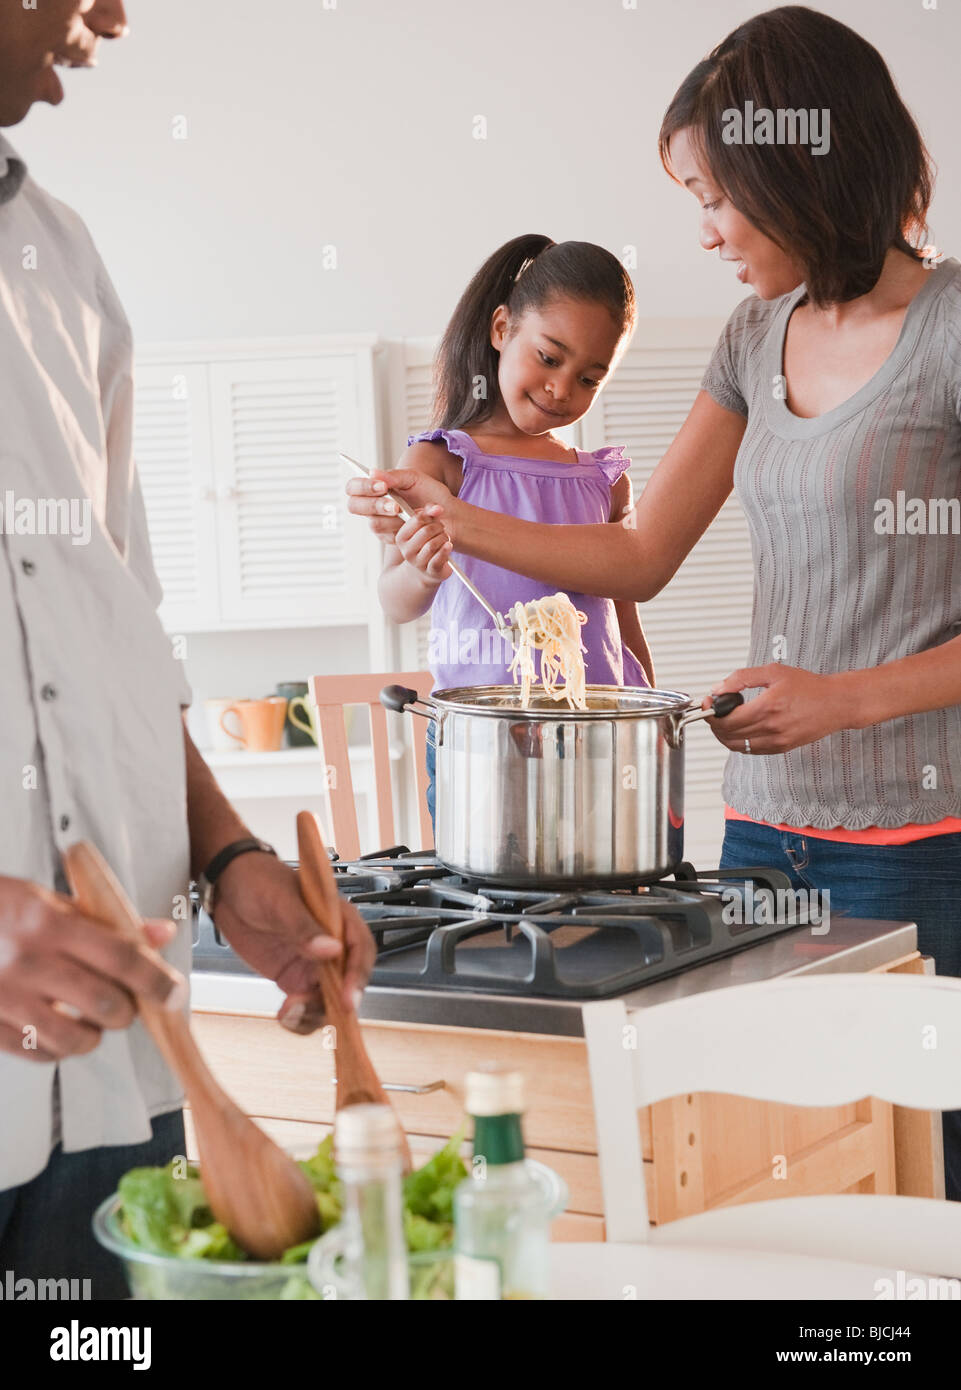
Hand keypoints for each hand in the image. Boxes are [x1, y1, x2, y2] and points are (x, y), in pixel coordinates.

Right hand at [0, 876, 186, 1063]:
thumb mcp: (49, 900)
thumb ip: (106, 920)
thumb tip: (160, 934)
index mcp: (47, 923)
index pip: (121, 958)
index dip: (156, 980)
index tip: (172, 993)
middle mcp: (26, 962)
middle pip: (105, 1004)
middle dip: (127, 1010)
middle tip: (126, 1003)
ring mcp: (3, 998)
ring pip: (74, 1039)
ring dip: (94, 1034)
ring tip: (91, 1018)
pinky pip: (39, 1053)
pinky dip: (58, 1047)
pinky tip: (56, 1027)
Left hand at [210, 853, 376, 1032]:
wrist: (226, 887)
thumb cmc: (258, 880)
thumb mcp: (280, 901)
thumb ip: (303, 926)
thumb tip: (330, 949)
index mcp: (336, 917)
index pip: (360, 948)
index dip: (357, 974)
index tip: (348, 997)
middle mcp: (330, 943)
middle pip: (348, 979)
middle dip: (337, 1002)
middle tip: (314, 1011)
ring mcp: (312, 962)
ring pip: (329, 997)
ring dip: (315, 1013)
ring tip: (290, 1014)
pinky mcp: (293, 977)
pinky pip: (306, 1003)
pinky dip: (300, 1016)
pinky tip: (285, 1016)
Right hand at [345, 469, 456, 542]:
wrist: (448, 513)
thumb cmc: (429, 493)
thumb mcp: (415, 479)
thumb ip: (394, 476)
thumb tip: (373, 472)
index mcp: (374, 489)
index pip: (353, 487)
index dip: (363, 487)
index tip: (383, 487)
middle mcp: (372, 507)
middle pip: (355, 507)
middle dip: (375, 505)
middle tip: (396, 506)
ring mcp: (381, 524)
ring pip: (376, 524)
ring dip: (398, 519)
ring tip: (419, 512)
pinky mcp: (391, 539)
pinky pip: (391, 537)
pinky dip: (410, 528)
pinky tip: (423, 521)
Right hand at [394, 508, 453, 581]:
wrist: (427, 568)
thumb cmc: (426, 542)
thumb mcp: (425, 525)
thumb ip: (430, 511)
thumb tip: (437, 508)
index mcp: (401, 537)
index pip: (416, 519)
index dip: (429, 515)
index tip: (433, 519)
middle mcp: (406, 551)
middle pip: (426, 531)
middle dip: (438, 527)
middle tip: (442, 528)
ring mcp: (418, 562)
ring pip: (432, 544)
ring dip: (443, 538)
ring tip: (445, 538)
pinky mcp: (430, 571)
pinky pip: (438, 558)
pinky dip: (445, 549)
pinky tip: (448, 545)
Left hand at [705, 664, 851, 753]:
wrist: (836, 703)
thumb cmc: (809, 686)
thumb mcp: (773, 672)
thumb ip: (742, 678)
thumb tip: (719, 688)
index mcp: (767, 707)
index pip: (727, 719)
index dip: (711, 713)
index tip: (708, 703)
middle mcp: (771, 728)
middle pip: (728, 734)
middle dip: (714, 723)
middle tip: (713, 711)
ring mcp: (776, 741)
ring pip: (737, 746)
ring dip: (724, 735)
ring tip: (724, 720)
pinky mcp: (781, 748)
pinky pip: (751, 750)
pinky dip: (739, 742)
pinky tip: (740, 729)